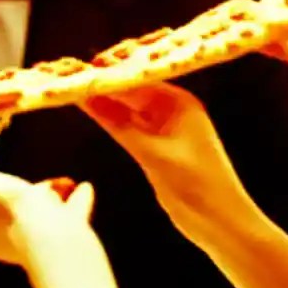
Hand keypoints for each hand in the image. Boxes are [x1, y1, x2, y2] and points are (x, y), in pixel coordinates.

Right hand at [80, 83, 253, 233]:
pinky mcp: (159, 145)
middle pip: (131, 89)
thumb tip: (86, 97)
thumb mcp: (152, 154)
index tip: (79, 66)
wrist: (220, 221)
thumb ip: (118, 124)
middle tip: (67, 72)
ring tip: (72, 85)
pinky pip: (130, 124)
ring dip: (104, 98)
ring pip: (128, 106)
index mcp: (179, 103)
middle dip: (103, 81)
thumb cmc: (195, 185)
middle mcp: (173, 109)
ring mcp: (166, 127)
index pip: (137, 79)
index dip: (108, 72)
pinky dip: (111, 118)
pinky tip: (90, 109)